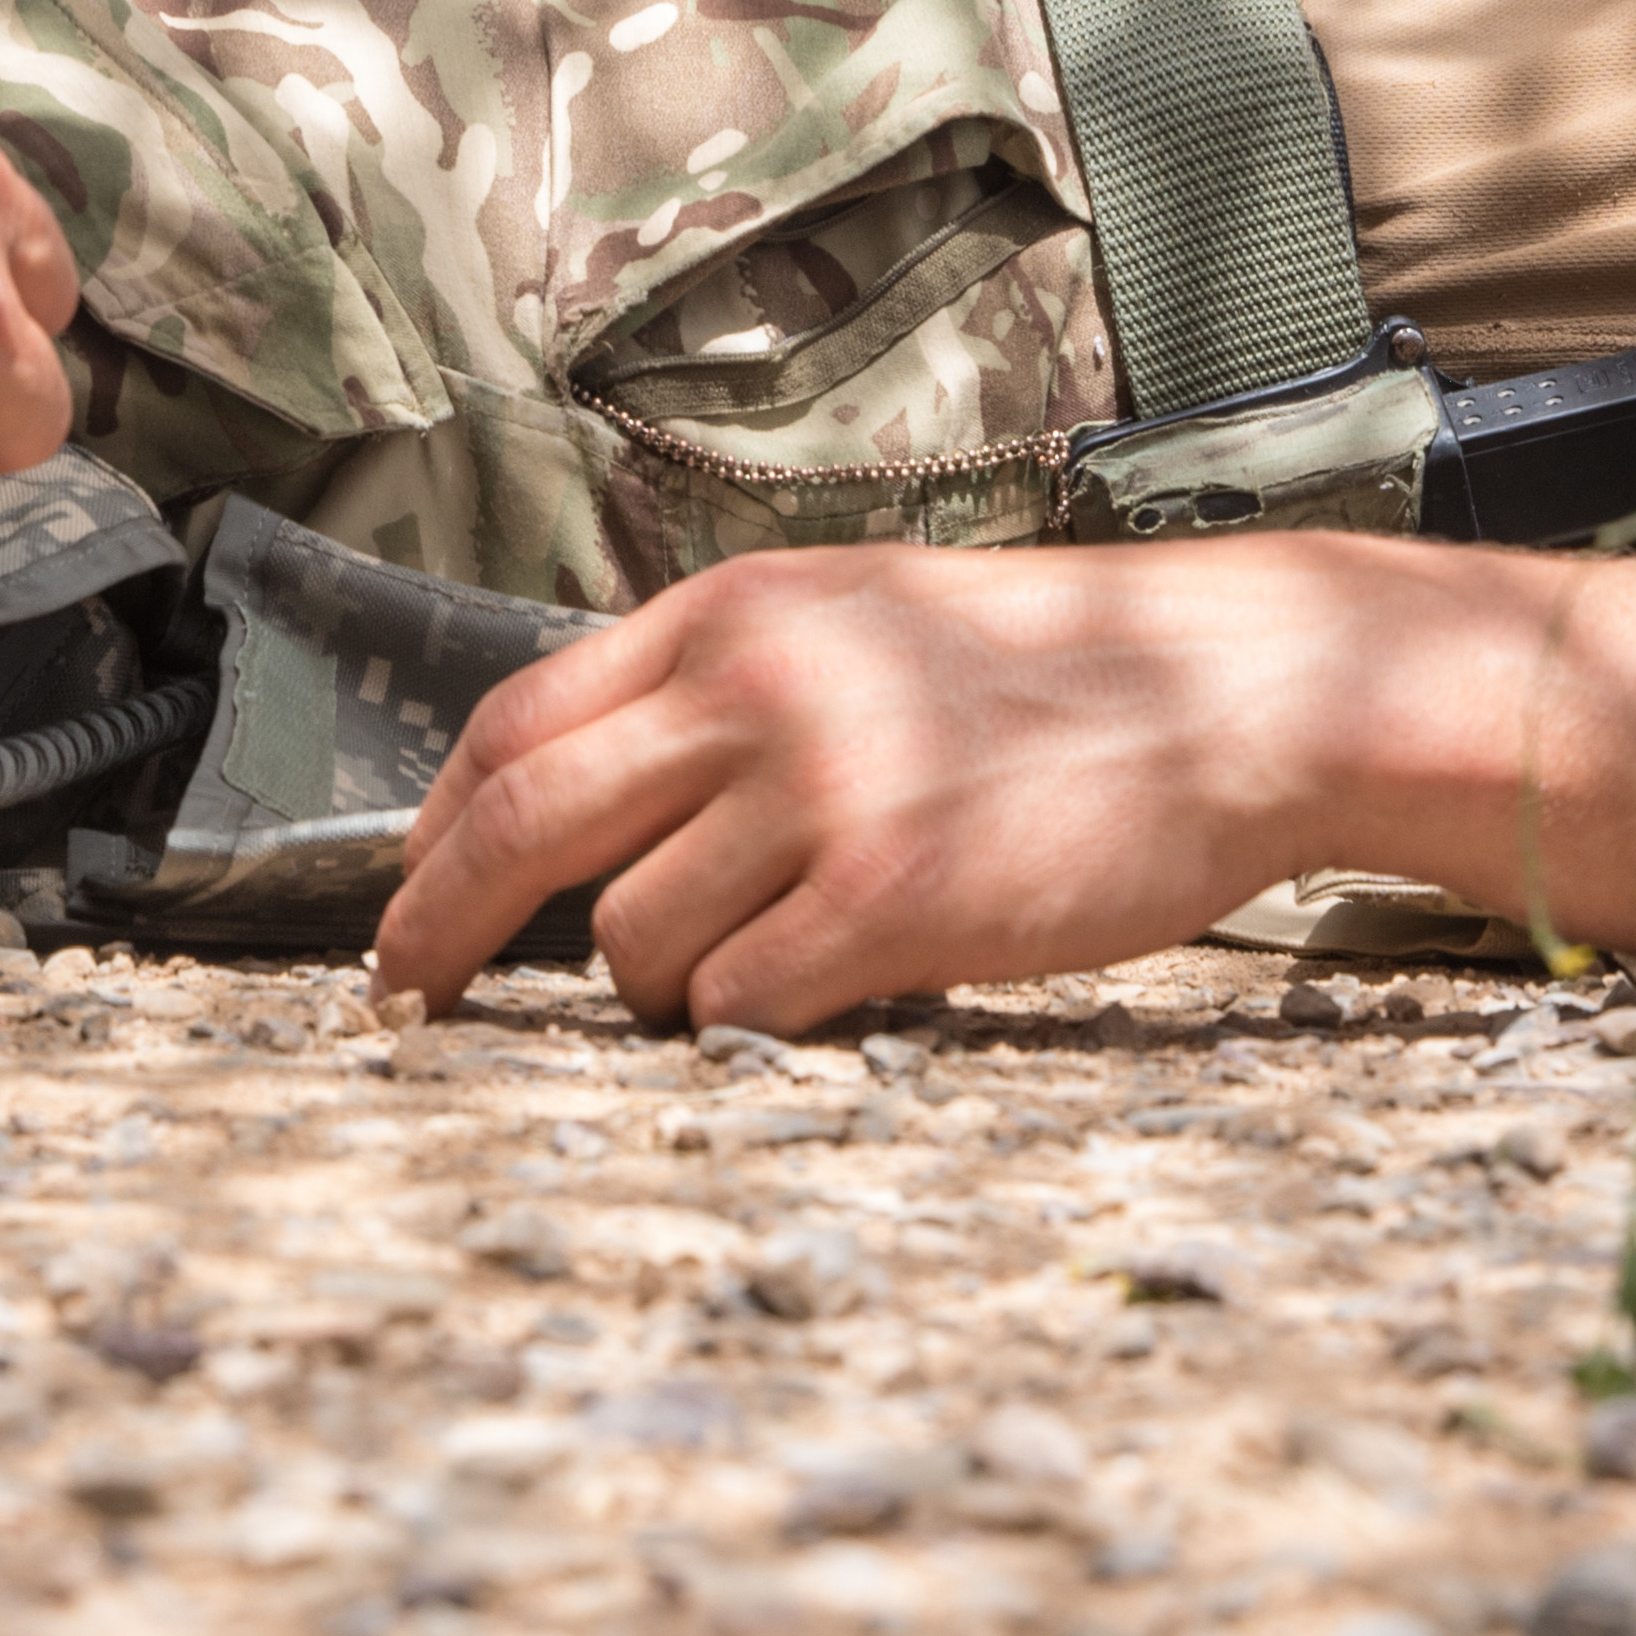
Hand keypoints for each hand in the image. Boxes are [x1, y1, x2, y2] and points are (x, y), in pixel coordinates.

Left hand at [378, 538, 1372, 1031]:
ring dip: (655, 986)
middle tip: (409, 998)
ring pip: (631, 937)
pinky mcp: (894, 895)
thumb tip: (590, 788)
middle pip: (526, 823)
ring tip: (750, 969)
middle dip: (440, 929)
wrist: (1229, 688)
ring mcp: (825, 791)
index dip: (437, 825)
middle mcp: (759, 688)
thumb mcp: (858, 618)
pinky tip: (813, 994)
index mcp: (736, 614)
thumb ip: (726, 682)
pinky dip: (746, 1020)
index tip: (407, 898)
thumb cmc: (1050, 672)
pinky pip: (739, 1001)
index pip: (517, 719)